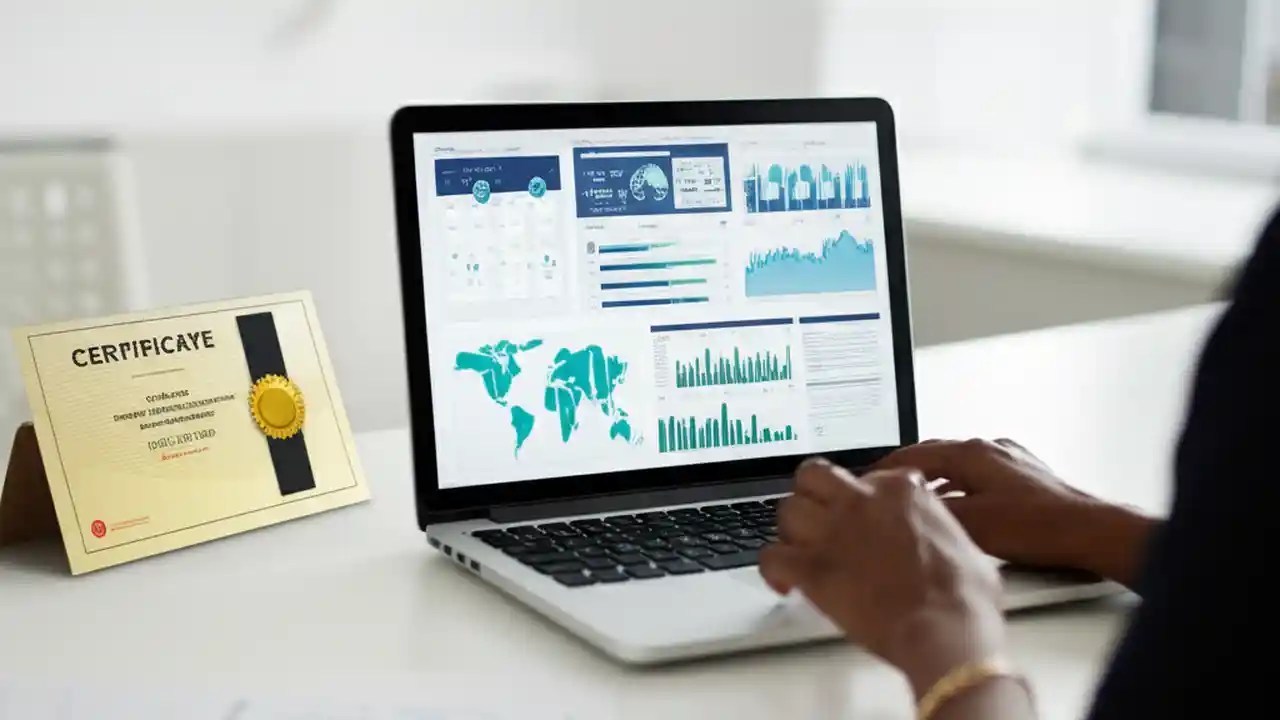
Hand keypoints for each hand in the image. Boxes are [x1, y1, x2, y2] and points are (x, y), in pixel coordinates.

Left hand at [759, 458, 1007, 698]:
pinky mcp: (811, 568)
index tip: (864, 517)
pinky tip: (783, 582)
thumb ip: (938, 528)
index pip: (869, 477)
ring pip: (788, 509)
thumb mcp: (965, 544)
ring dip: (791, 529)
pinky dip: (773, 569)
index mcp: (901, 490)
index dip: (863, 498)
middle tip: (818, 517)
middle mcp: (861, 501)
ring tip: (800, 548)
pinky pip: (770, 556)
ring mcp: (832, 531)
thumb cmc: (964, 597)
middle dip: (812, 493)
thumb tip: (935, 537)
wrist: (943, 629)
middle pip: (815, 475)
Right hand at [871, 438, 1155, 586]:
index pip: (914, 453)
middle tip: (885, 483)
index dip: (886, 466)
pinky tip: (959, 503)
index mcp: (971, 453)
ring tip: (917, 495)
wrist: (1086, 532)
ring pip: (958, 464)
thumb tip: (903, 508)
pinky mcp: (1024, 476)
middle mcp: (989, 449)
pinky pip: (980, 475)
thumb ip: (932, 511)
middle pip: (935, 454)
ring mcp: (1009, 460)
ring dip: (935, 478)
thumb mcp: (971, 524)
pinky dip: (960, 485)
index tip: (866, 475)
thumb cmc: (1038, 526)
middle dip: (908, 469)